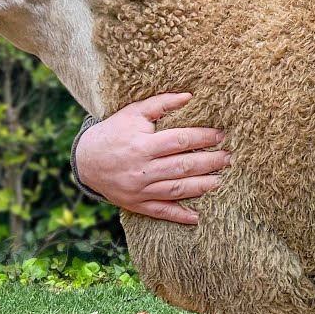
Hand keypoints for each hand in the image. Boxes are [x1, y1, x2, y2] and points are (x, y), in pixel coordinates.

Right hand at [75, 92, 229, 224]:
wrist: (85, 161)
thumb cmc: (113, 132)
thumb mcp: (133, 113)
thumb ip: (161, 104)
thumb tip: (189, 96)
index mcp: (142, 145)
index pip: (179, 141)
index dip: (202, 138)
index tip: (220, 135)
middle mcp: (141, 169)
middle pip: (182, 166)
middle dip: (209, 162)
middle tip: (229, 158)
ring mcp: (139, 190)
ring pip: (176, 190)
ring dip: (202, 187)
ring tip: (221, 180)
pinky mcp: (137, 204)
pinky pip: (161, 212)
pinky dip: (180, 216)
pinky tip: (198, 217)